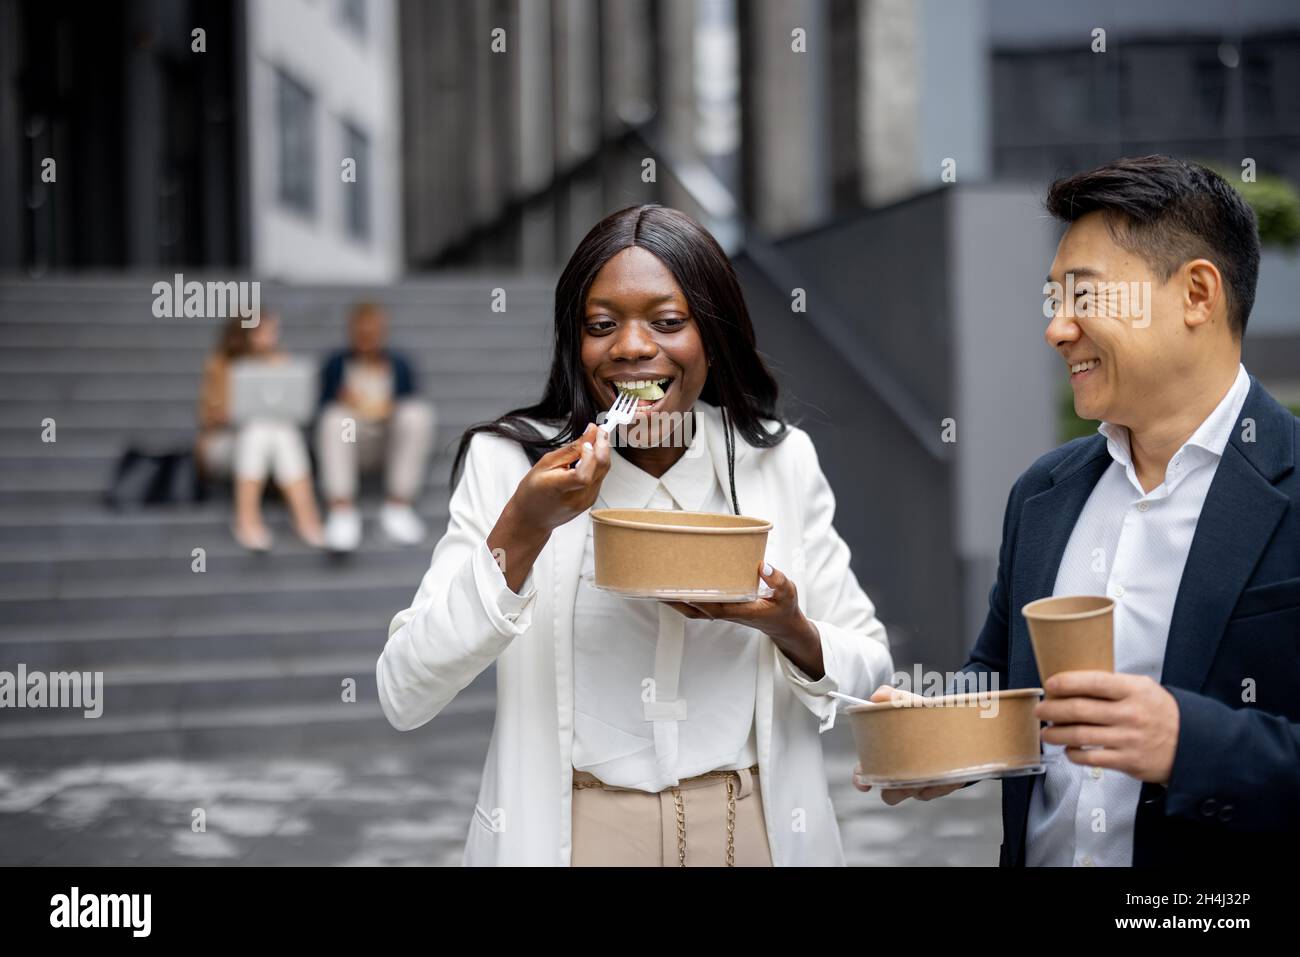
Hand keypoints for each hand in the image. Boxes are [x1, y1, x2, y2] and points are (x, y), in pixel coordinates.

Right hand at [506, 423, 610, 534]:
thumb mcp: (545, 464)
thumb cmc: (533, 492)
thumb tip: (590, 432)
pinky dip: (597, 464)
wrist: (532, 517)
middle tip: (599, 431)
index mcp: (560, 489)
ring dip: (602, 453)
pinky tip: (589, 457)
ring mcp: (586, 501)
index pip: (583, 475)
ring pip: (604, 472)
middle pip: (601, 469)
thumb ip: (571, 448)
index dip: (589, 456)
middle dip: (603, 445)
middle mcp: (576, 497)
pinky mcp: (591, 500)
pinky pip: (600, 478)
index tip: (587, 441)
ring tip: (593, 441)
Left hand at [663, 563, 822, 676]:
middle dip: (677, 599)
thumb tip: (764, 566)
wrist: (783, 624)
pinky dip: (684, 600)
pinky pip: (698, 606)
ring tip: (658, 587)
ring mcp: (724, 612)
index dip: (697, 599)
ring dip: (676, 601)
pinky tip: (675, 589)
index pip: (715, 606)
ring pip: (694, 610)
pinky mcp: (722, 609)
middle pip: (696, 609)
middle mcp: (728, 612)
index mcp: (742, 610)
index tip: (681, 588)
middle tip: (659, 583)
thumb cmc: (783, 608)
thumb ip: (778, 580)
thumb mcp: (788, 592)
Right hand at [850, 684, 965, 803]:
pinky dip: (940, 780)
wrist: (954, 725)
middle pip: (889, 793)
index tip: (863, 781)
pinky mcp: (943, 785)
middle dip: (891, 789)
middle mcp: (901, 776)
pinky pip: (938, 788)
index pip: (865, 774)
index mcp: (886, 759)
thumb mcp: (908, 703)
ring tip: (922, 771)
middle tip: (898, 778)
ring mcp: (921, 783)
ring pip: (914, 794)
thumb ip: (891, 697)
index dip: (861, 779)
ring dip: (916, 785)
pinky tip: (944, 768)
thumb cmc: (923, 718)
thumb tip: (877, 697)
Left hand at [1036, 671, 1179, 784]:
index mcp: (1133, 691)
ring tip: (1047, 732)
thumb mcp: (1144, 688)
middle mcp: (1130, 714)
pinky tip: (1068, 749)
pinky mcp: (1128, 761)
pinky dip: (1073, 754)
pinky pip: (1091, 758)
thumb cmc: (1162, 712)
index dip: (1066, 682)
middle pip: (1079, 710)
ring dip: (1056, 734)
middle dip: (1052, 710)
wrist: (1194, 743)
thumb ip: (1113, 685)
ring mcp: (1128, 739)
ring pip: (1080, 736)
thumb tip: (1074, 683)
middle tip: (1041, 710)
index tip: (1050, 684)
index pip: (1093, 682)